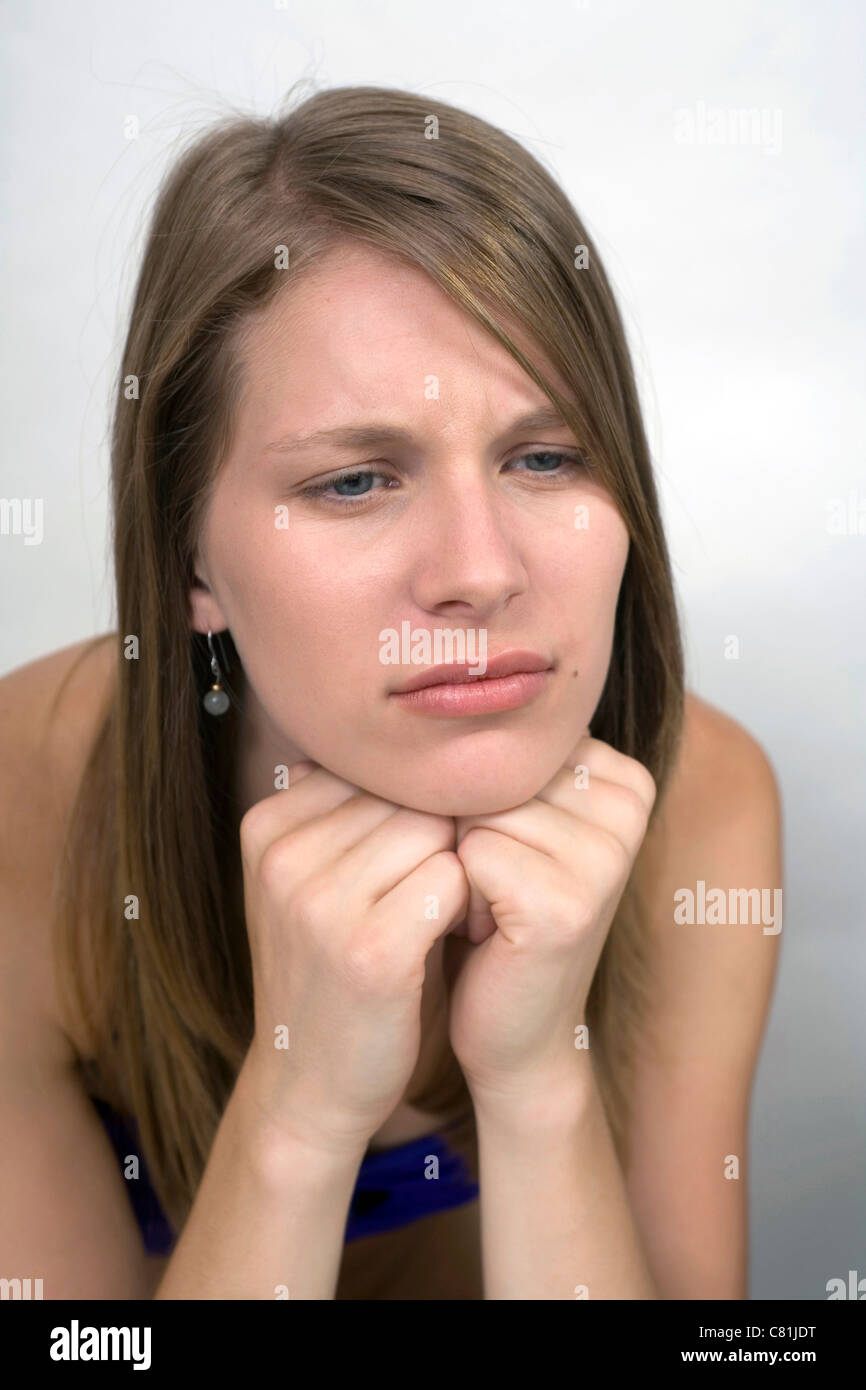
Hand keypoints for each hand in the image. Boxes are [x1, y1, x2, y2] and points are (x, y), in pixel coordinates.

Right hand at [239, 761, 468, 1157]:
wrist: (309, 1083)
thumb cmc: (328, 968)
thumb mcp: (309, 879)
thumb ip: (343, 809)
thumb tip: (412, 733)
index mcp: (267, 824)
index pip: (377, 768)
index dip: (413, 807)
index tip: (412, 858)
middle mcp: (284, 854)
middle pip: (410, 794)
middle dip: (440, 834)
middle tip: (438, 890)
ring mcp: (321, 901)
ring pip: (437, 830)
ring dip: (456, 870)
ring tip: (439, 915)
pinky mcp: (370, 949)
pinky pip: (454, 879)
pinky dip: (465, 906)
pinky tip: (448, 938)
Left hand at [443, 731, 656, 1107]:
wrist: (512, 1029)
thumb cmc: (496, 914)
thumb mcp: (509, 819)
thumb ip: (499, 755)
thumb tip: (431, 680)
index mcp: (621, 773)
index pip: (503, 737)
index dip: (476, 795)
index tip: (507, 852)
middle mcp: (628, 803)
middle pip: (490, 769)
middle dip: (466, 829)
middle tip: (496, 888)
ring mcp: (606, 854)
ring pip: (474, 808)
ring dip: (460, 864)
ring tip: (493, 908)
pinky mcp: (569, 902)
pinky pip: (470, 852)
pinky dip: (459, 896)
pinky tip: (490, 933)